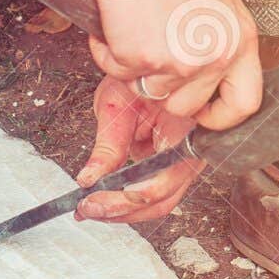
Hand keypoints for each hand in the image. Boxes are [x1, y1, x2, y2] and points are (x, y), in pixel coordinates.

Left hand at [74, 76, 203, 223]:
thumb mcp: (117, 104)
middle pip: (161, 202)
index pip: (159, 183)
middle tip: (86, 209)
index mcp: (184, 134)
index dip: (124, 200)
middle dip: (120, 211)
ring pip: (160, 202)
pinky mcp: (175, 166)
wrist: (153, 67)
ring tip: (89, 206)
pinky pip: (155, 191)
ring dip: (123, 209)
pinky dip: (127, 198)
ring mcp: (186, 162)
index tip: (92, 201)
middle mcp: (192, 154)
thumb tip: (89, 179)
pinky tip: (102, 197)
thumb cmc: (140, 77)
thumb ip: (107, 146)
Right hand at [85, 0, 261, 131]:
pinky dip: (110, 53)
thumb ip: (220, 39)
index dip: (220, 115)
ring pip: (150, 92)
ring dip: (136, 69)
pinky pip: (119, 74)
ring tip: (136, 30)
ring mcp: (180, 63)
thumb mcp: (218, 1)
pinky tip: (118, 24)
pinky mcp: (143, 61)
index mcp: (240, 39)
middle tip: (152, 61)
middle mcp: (215, 55)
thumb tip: (211, 70)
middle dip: (165, 92)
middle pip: (187, 106)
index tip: (203, 111)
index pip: (244, 102)